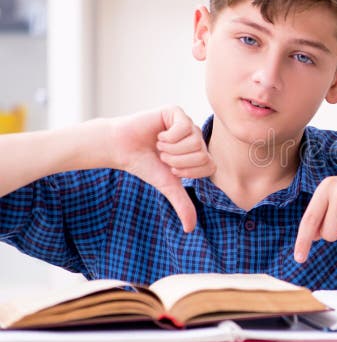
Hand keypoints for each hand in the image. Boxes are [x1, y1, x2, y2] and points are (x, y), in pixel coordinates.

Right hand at [110, 106, 215, 232]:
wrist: (122, 149)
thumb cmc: (145, 165)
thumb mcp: (167, 186)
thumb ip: (182, 204)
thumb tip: (189, 229)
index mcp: (199, 153)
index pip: (210, 166)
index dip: (188, 171)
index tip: (171, 169)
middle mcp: (196, 138)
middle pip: (202, 154)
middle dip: (177, 161)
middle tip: (163, 156)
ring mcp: (187, 123)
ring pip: (194, 141)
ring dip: (170, 149)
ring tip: (159, 145)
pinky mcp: (176, 112)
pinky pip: (184, 127)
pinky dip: (167, 137)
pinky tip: (158, 134)